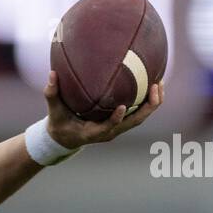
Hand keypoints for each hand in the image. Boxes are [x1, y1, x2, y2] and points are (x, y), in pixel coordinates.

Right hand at [44, 70, 162, 148]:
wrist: (65, 138)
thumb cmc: (59, 124)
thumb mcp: (54, 112)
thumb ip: (52, 94)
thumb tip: (52, 73)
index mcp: (93, 133)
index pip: (107, 128)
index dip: (116, 119)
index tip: (122, 106)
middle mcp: (109, 132)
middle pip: (134, 122)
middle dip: (148, 107)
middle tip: (155, 86)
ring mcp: (117, 128)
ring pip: (140, 118)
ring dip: (153, 103)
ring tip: (160, 83)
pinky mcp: (121, 123)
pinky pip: (138, 113)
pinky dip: (148, 101)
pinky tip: (153, 84)